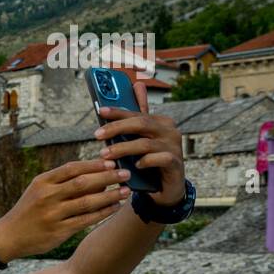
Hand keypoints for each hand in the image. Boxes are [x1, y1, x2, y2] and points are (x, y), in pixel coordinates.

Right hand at [0, 157, 130, 260]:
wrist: (8, 236)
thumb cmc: (29, 210)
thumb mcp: (38, 190)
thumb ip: (61, 182)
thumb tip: (95, 172)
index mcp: (42, 182)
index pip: (72, 168)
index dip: (94, 164)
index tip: (111, 161)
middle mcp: (47, 197)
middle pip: (83, 183)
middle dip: (107, 176)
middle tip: (126, 173)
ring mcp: (53, 215)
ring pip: (88, 202)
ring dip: (110, 195)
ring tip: (125, 191)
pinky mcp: (59, 231)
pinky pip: (86, 220)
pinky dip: (103, 212)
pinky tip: (114, 207)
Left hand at [94, 80, 185, 205]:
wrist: (166, 188)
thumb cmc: (150, 160)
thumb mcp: (139, 139)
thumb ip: (135, 118)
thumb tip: (137, 85)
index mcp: (160, 122)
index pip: (136, 113)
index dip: (118, 111)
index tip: (100, 111)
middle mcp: (170, 131)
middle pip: (141, 124)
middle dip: (117, 128)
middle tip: (97, 135)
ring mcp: (175, 147)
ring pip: (146, 143)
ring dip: (123, 149)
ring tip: (105, 155)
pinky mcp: (176, 164)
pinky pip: (160, 159)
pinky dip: (146, 161)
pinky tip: (135, 166)